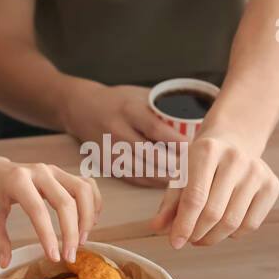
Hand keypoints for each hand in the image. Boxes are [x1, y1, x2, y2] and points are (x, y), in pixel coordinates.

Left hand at [0, 150, 101, 268]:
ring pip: (83, 190)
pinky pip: (86, 185)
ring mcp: (53, 170)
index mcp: (17, 180)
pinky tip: (90, 223)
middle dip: (72, 232)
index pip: (38, 210)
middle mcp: (39, 171)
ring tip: (82, 241)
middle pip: (66, 201)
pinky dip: (93, 203)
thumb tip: (5, 263)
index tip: (54, 258)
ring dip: (87, 217)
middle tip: (70, 256)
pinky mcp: (62, 173)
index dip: (48, 236)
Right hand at [61, 83, 186, 187]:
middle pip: (152, 156)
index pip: (158, 131)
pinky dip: (152, 182)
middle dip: (176, 165)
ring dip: (166, 178)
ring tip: (186, 181)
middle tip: (197, 170)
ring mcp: (111, 150)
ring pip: (144, 171)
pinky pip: (133, 177)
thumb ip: (163, 107)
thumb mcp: (140, 94)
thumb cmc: (118, 100)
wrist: (81, 107)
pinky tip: (167, 183)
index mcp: (129, 110)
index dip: (178, 143)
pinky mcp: (107, 163)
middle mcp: (118, 131)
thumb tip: (197, 119)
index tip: (196, 149)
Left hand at [149, 128, 278, 247]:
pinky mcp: (272, 185)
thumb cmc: (202, 164)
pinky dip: (233, 234)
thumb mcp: (181, 176)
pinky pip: (251, 224)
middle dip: (197, 233)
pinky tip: (222, 229)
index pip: (194, 197)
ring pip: (233, 222)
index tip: (174, 243)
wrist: (234, 142)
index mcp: (207, 150)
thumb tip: (157, 227)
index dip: (183, 225)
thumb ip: (169, 203)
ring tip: (201, 237)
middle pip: (214, 212)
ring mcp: (258, 171)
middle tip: (188, 239)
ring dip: (213, 238)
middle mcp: (235, 157)